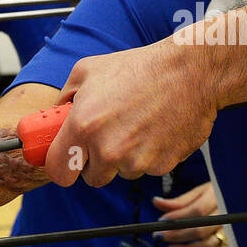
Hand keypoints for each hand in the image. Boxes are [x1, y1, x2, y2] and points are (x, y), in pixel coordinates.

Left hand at [43, 38, 219, 187]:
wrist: (190, 72)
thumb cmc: (140, 67)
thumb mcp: (88, 70)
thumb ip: (65, 97)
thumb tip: (55, 116)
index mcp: (83, 126)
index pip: (59, 171)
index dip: (63, 167)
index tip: (69, 161)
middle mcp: (108, 149)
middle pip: (92, 179)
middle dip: (96, 163)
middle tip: (107, 140)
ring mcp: (136, 160)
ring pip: (122, 173)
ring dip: (126, 157)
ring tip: (138, 125)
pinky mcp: (162, 166)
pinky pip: (148, 168)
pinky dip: (150, 154)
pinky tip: (156, 129)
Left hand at [153, 182, 228, 246]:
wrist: (242, 198)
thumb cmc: (217, 193)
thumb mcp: (200, 192)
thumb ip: (179, 201)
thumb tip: (156, 202)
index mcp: (218, 196)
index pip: (196, 210)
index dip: (177, 218)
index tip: (161, 222)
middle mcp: (226, 213)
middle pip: (200, 230)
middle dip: (177, 236)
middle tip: (160, 237)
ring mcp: (231, 228)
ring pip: (208, 245)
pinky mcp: (233, 240)